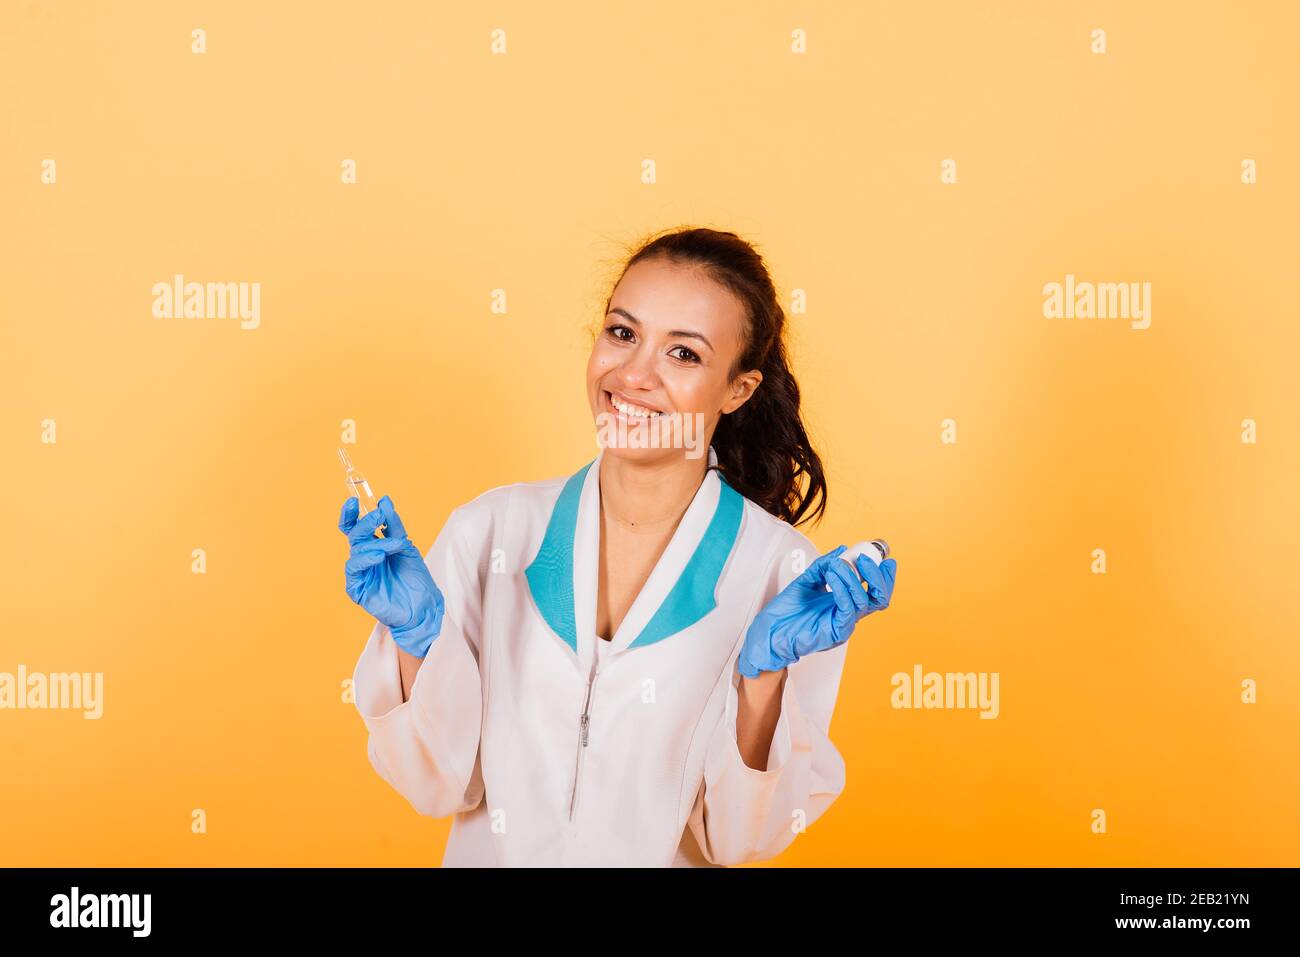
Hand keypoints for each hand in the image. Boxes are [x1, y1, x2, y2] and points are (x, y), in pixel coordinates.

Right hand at [338, 495, 445, 657]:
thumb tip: (384, 501)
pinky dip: (366, 559)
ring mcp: (360, 573)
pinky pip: (354, 569)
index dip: (351, 514)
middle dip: (365, 523)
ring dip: (377, 543)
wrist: (423, 606)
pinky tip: (379, 556)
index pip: (355, 528)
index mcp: (373, 547)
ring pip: (357, 550)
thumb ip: (393, 526)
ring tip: (395, 546)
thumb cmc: (415, 578)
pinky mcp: (357, 588)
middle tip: (377, 516)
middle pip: (354, 535)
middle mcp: (364, 559)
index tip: (353, 500)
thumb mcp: (405, 546)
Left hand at [737, 545, 896, 678]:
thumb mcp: (808, 580)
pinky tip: (832, 577)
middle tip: (864, 559)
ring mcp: (845, 624)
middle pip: (879, 598)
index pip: (875, 591)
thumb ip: (825, 566)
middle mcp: (850, 614)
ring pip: (863, 600)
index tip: (884, 558)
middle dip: (877, 576)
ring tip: (837, 565)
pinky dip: (843, 589)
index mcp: (846, 603)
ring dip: (852, 577)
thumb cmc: (788, 611)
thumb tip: (842, 550)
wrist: (771, 631)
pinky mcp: (837, 631)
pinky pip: (847, 609)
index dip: (884, 576)